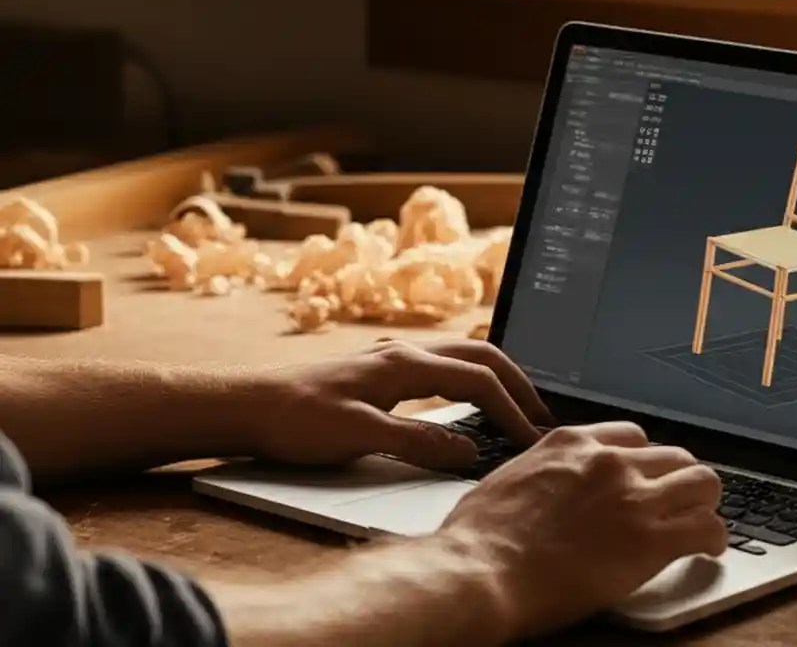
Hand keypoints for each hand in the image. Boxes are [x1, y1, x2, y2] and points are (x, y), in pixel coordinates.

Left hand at [245, 339, 554, 470]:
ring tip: (519, 409)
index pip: (480, 382)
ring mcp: (392, 358)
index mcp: (405, 364)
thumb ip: (419, 443)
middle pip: (483, 357)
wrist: (245, 406)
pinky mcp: (381, 371)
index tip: (532, 441)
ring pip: (464, 358)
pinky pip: (444, 367)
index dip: (512, 411)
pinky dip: (472, 382)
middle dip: (520, 386)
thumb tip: (471, 451)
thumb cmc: (295, 420)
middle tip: (544, 418)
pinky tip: (470, 403)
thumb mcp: (360, 437)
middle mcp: (404, 352)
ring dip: (498, 380)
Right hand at [439, 422, 727, 640]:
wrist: (481, 571)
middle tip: (678, 503)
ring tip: (703, 522)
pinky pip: (707, 528)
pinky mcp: (651, 540)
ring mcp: (634, 497)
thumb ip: (539, 473)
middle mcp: (609, 462)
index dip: (645, 461)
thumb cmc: (478, 538)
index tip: (647, 477)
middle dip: (678, 480)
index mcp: (572, 444)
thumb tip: (541, 485)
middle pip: (673, 455)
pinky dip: (715, 539)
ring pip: (702, 482)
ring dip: (705, 503)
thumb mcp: (507, 480)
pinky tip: (710, 550)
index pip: (632, 437)